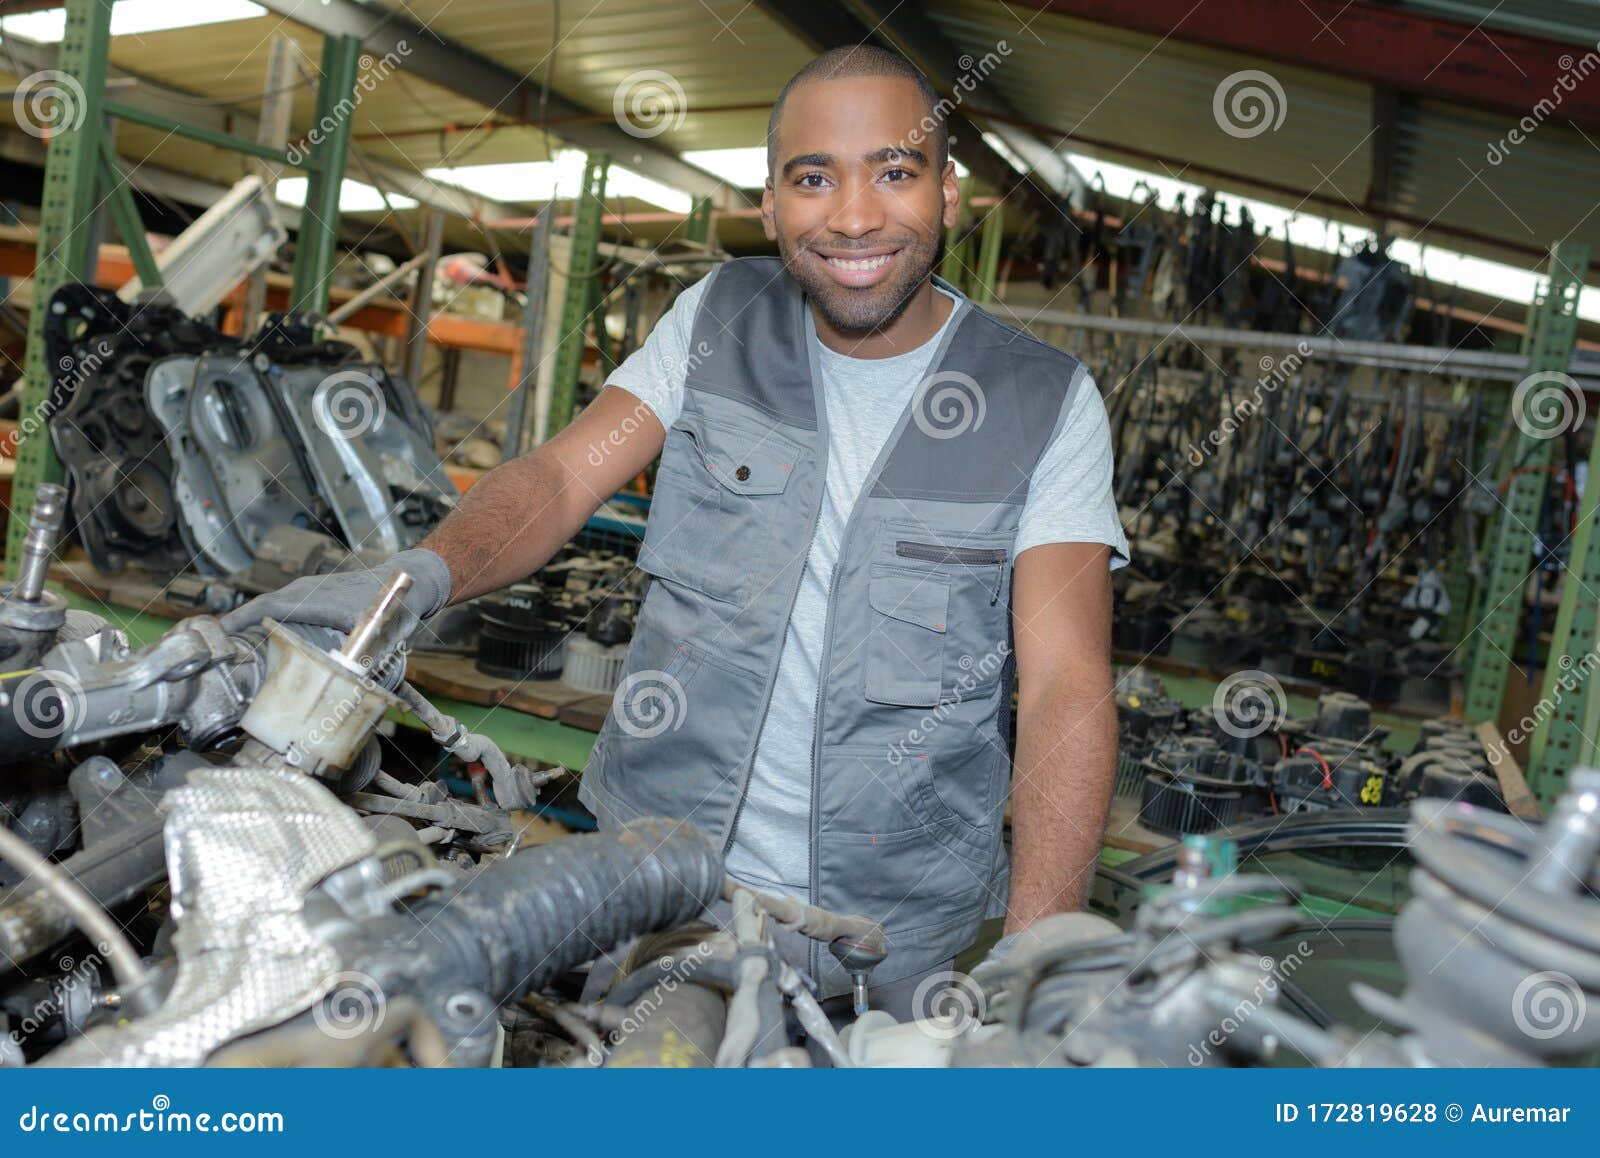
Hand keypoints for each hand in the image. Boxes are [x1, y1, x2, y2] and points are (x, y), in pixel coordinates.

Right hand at [220, 548, 452, 645]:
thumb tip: (348, 689)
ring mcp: (306, 594)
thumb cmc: (396, 605)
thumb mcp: (382, 635)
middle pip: (259, 611)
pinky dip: (263, 627)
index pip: (266, 608)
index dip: (237, 623)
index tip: (213, 638)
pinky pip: (279, 612)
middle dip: (232, 632)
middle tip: (210, 662)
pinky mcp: (310, 599)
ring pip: (268, 612)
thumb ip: (363, 661)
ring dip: (246, 631)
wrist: (411, 579)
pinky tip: (254, 650)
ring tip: (224, 660)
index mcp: (316, 600)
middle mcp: (305, 593)